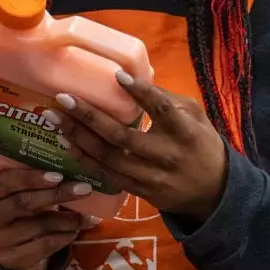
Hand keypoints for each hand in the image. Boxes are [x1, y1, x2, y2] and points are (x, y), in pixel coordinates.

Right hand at [0, 170, 98, 269]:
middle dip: (57, 194)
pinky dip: (64, 238)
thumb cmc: (15, 218)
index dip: (33, 177)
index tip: (60, 176)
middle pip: (23, 203)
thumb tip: (74, 176)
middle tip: (84, 190)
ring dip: (68, 220)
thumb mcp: (16, 199)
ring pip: (39, 226)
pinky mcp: (11, 261)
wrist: (1, 256)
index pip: (7, 180)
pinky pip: (44, 246)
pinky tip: (75, 232)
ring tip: (89, 216)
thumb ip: (34, 187)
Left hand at [46, 72, 228, 222]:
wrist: (213, 192)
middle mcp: (166, 155)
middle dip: (89, 116)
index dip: (140, 93)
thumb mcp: (196, 117)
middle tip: (63, 98)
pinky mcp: (140, 191)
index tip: (116, 76)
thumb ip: (168, 99)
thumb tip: (134, 81)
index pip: (161, 109)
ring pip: (108, 158)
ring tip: (56, 119)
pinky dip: (85, 160)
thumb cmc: (201, 145)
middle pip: (122, 136)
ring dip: (79, 138)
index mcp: (184, 131)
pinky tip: (67, 144)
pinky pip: (107, 175)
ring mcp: (151, 176)